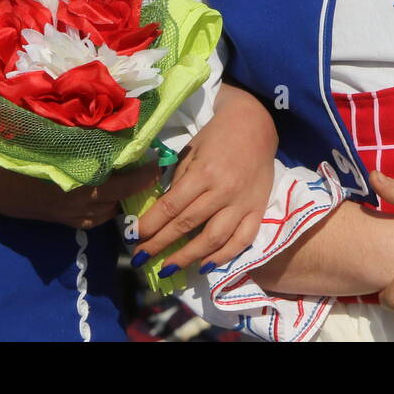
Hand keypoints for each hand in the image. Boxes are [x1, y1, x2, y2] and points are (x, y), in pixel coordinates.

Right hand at [0, 143, 157, 228]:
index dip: (146, 172)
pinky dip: (101, 207)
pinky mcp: (59, 222)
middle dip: (136, 184)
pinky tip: (100, 191)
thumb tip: (110, 125)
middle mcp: (81, 205)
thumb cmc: (15, 152)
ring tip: (125, 177)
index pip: (128, 183)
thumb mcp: (51, 138)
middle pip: (122, 198)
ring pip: (108, 212)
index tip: (157, 158)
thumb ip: (83, 138)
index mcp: (83, 184)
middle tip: (145, 165)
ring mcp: (70, 217)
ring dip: (119, 197)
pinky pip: (91, 219)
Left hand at [132, 85, 277, 272]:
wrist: (256, 125)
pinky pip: (242, 239)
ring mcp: (243, 202)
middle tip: (141, 258)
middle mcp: (223, 191)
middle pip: (187, 225)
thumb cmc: (217, 135)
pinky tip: (206, 265)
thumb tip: (161, 210)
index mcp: (204, 172)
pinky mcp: (258, 209)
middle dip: (160, 244)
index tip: (134, 237)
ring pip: (214, 238)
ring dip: (189, 257)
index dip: (150, 225)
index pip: (171, 206)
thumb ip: (178, 180)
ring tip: (169, 268)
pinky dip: (225, 256)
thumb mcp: (191, 151)